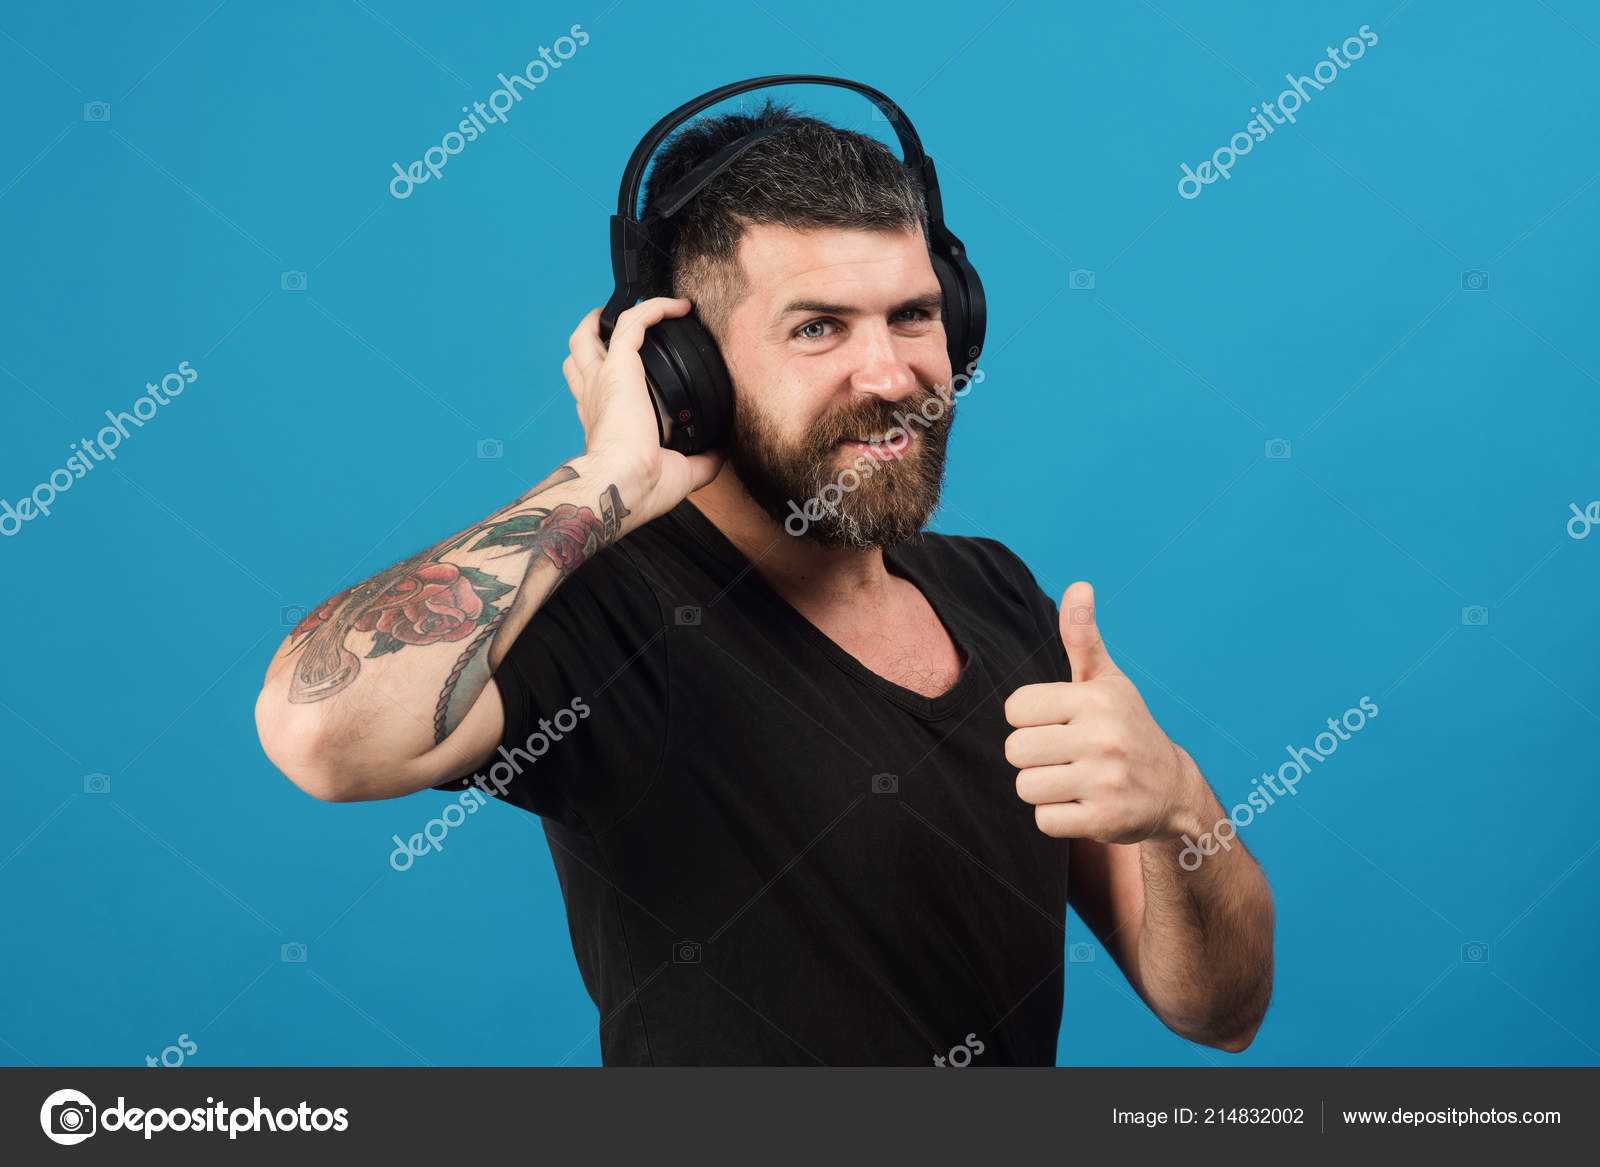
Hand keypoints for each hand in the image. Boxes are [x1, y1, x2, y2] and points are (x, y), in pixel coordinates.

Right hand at [563, 298, 724, 519]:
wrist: (624, 485)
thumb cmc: (639, 488)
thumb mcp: (679, 473)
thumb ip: (701, 460)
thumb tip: (721, 453)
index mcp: (601, 421)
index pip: (592, 389)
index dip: (603, 374)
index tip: (632, 370)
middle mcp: (594, 396)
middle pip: (578, 354)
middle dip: (592, 336)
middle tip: (618, 327)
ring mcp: (602, 379)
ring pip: (589, 333)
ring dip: (611, 316)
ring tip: (638, 306)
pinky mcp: (619, 365)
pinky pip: (633, 321)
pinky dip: (654, 308)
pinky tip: (677, 307)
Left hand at [1004, 581, 1202, 843]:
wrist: (1172, 789)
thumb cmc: (1126, 727)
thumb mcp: (1107, 681)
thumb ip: (1082, 638)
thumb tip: (1078, 586)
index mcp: (1095, 699)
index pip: (1016, 708)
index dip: (1028, 719)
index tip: (1056, 723)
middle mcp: (1103, 737)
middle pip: (1015, 749)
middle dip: (1031, 756)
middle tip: (1063, 756)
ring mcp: (1105, 780)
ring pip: (1026, 786)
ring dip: (1041, 788)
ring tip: (1071, 779)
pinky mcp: (1105, 819)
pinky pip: (1044, 820)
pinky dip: (1056, 817)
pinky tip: (1082, 803)